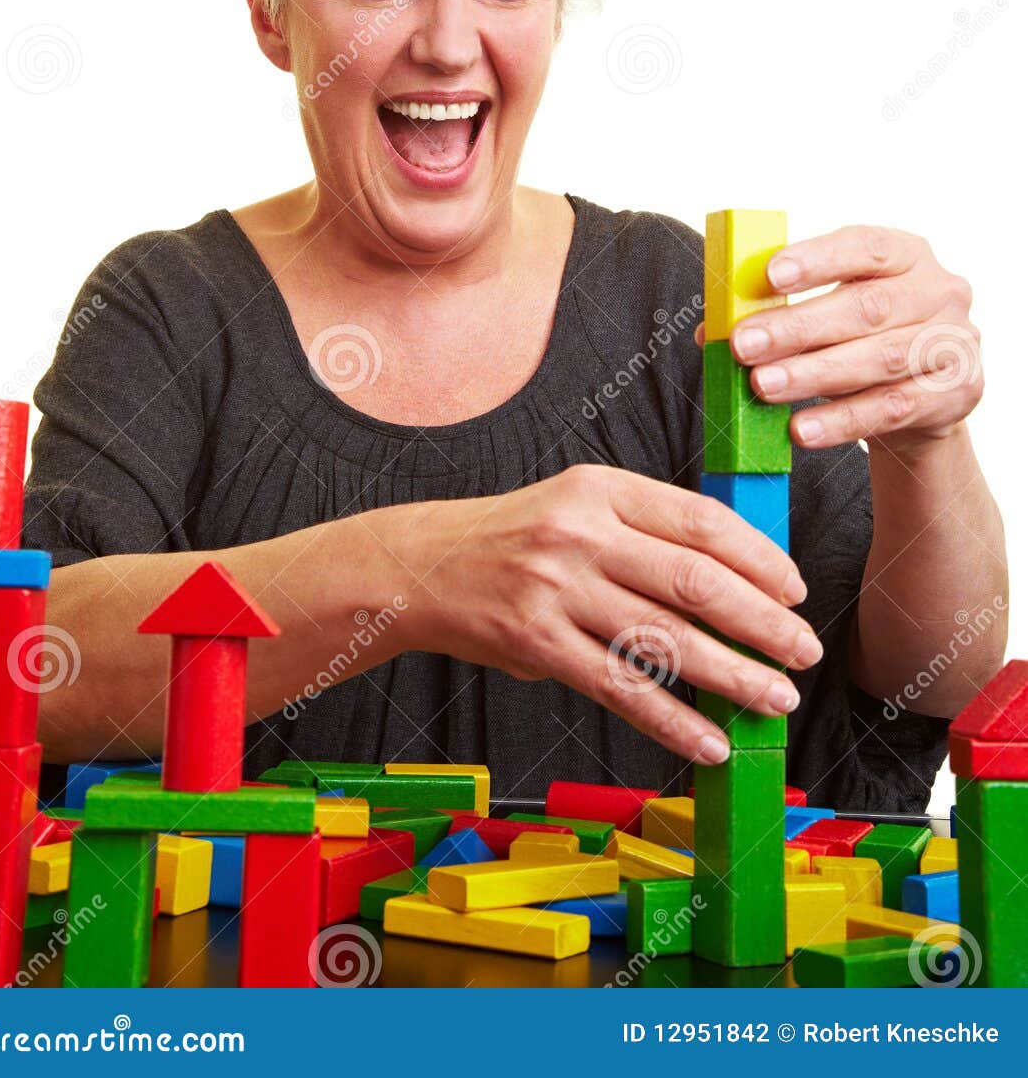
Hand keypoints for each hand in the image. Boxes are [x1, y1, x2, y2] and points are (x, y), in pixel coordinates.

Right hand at [394, 463, 823, 765]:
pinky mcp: (538, 645)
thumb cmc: (519, 536)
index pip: (701, 521)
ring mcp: (557, 590)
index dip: (760, 559)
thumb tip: (741, 581)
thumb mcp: (581, 504)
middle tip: (803, 651)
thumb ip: (648, 530)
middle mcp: (582, 534)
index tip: (795, 590)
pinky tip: (709, 740)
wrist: (424, 565)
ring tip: (776, 698)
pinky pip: (621, 688)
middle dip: (763, 622)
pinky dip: (674, 720)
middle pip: (695, 582)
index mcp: (602, 488)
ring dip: (733, 676)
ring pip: (666, 641)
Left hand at [699, 224, 982, 452]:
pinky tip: (800, 429)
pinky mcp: (957, 394)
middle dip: (799, 328)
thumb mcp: (830, 312)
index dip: (819, 259)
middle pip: (867, 308)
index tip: (770, 274)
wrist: (925, 394)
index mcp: (906, 254)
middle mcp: (939, 292)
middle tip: (744, 346)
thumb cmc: (863, 338)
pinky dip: (842, 421)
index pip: (865, 246)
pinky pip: (892, 408)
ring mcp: (954, 343)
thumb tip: (714, 329)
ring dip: (814, 375)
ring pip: (880, 360)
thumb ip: (778, 311)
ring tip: (763, 387)